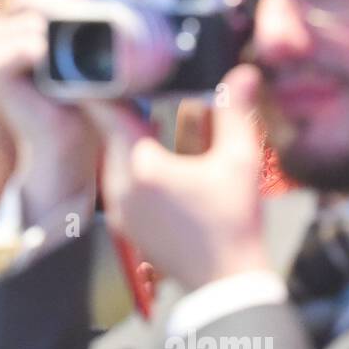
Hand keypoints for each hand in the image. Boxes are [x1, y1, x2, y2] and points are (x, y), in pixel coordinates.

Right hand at [0, 0, 104, 218]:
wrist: (66, 144)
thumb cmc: (83, 95)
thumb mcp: (98, 41)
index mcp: (28, 11)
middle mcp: (5, 23)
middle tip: (96, 9)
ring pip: (28, 16)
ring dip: (61, 31)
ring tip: (82, 54)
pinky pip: (22, 45)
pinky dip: (46, 53)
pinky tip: (58, 66)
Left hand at [80, 64, 270, 289]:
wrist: (225, 282)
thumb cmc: (233, 224)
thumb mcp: (239, 160)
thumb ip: (234, 111)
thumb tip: (241, 73)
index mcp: (141, 165)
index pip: (108, 111)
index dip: (107, 85)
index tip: (110, 66)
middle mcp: (119, 186)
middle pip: (111, 132)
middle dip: (127, 110)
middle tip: (143, 88)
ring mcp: (118, 207)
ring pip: (114, 156)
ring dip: (132, 139)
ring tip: (157, 122)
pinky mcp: (123, 222)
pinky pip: (120, 180)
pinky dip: (135, 165)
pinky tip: (164, 161)